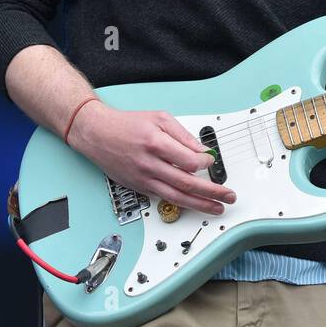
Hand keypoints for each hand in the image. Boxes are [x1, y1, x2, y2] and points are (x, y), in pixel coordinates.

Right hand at [68, 102, 236, 214]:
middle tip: (228, 197)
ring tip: (217, 208)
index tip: (212, 161)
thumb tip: (203, 151)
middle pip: (186, 184)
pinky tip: (194, 204)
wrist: (97, 134)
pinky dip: (181, 202)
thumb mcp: (159, 118)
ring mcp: (143, 178)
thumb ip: (183, 135)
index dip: (206, 163)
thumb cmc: (127, 124)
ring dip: (200, 205)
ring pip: (176, 197)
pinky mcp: (139, 187)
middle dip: (212, 192)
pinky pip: (164, 197)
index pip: (189, 160)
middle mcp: (150, 164)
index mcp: (156, 142)